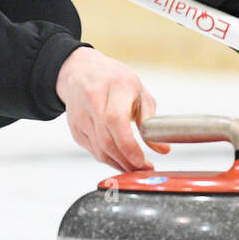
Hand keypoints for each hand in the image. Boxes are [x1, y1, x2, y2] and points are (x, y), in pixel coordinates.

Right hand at [55, 46, 167, 171]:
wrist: (81, 71)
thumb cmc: (114, 79)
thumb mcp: (139, 92)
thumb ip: (150, 121)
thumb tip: (163, 149)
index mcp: (114, 86)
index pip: (116, 121)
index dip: (129, 146)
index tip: (143, 160)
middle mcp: (94, 100)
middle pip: (107, 141)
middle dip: (127, 161)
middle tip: (144, 168)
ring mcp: (81, 117)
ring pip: (99, 150)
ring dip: (119, 164)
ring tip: (135, 166)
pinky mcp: (75, 129)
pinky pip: (94, 151)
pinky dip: (109, 159)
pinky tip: (121, 159)